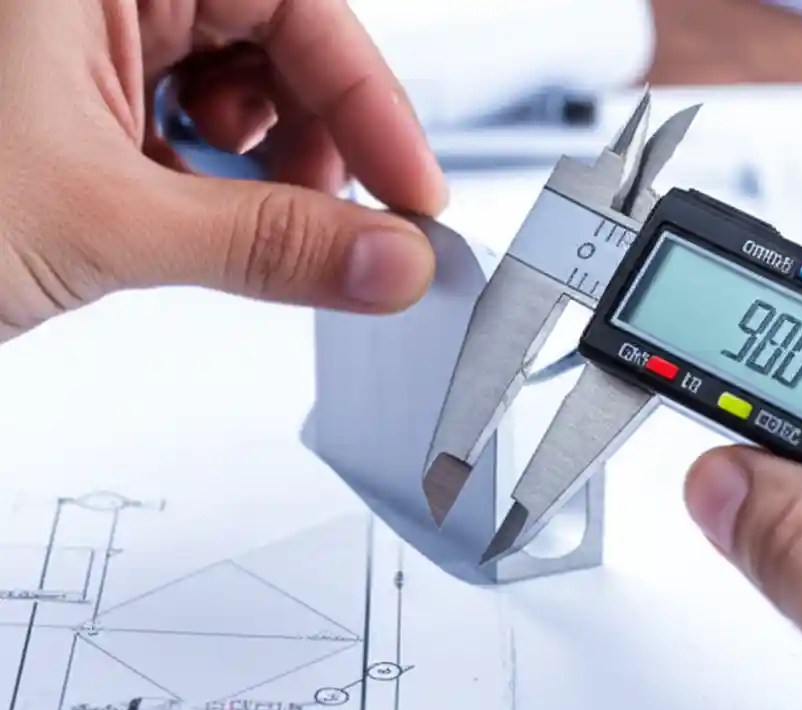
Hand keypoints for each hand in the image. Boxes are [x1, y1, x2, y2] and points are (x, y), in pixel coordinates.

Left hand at [0, 0, 447, 342]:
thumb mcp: (101, 222)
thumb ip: (268, 243)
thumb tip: (386, 262)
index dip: (368, 96)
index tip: (410, 188)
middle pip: (274, 36)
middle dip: (320, 134)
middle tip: (347, 220)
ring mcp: (77, 39)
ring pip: (233, 79)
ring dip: (270, 161)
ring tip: (262, 220)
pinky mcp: (70, 97)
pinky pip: (186, 121)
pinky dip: (215, 177)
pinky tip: (203, 217)